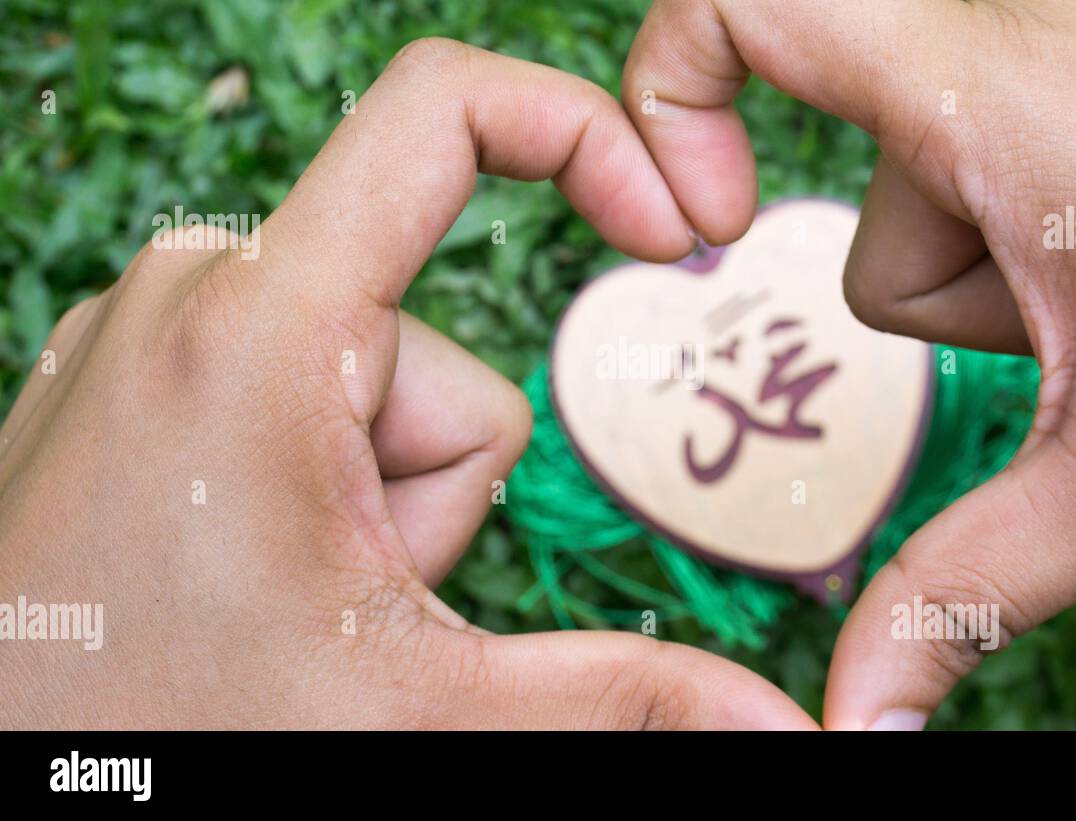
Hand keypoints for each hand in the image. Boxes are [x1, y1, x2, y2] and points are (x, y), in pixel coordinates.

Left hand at [0, 38, 815, 729]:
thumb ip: (617, 699)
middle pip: (432, 349)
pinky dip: (312, 491)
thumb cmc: (161, 737)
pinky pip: (291, 400)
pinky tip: (249, 573)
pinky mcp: (132, 387)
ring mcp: (149, 342)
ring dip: (375, 505)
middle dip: (432, 488)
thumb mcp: (415, 714)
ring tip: (288, 596)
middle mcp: (188, 297)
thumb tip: (787, 730)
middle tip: (343, 593)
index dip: (584, 136)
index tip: (664, 224)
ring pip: (370, 388)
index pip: (443, 116)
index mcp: (258, 329)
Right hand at [622, 0, 1075, 727]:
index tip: (702, 227)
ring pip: (940, 191)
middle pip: (871, 195)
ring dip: (1005, 274)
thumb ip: (963, 585)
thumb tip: (853, 711)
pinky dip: (1042, 222)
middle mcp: (1028, 25)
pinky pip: (1004, 151)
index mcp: (996, 91)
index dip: (666, 94)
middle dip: (944, 299)